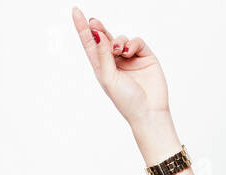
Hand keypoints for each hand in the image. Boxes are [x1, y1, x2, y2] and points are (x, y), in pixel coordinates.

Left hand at [71, 7, 167, 124]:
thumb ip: (102, 54)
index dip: (82, 28)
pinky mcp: (145, 57)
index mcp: (102, 68)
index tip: (76, 12)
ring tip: (119, 51)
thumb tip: (96, 33)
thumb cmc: (127, 101)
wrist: (149, 112)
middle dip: (98, 29)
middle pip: (104, 38)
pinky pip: (137, 41)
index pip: (90, 44)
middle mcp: (115, 62)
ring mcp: (130, 59)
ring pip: (121, 38)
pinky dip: (132, 43)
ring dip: (118, 40)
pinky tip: (129, 52)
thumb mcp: (109, 77)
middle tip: (93, 22)